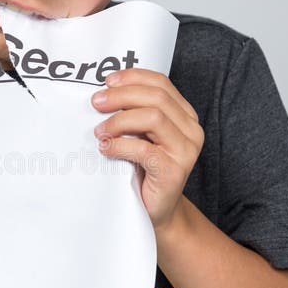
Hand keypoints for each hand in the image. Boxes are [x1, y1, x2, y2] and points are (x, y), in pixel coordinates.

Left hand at [91, 69, 203, 230]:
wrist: (156, 210)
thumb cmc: (144, 170)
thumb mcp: (141, 135)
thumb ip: (134, 113)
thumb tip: (103, 93)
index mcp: (184, 115)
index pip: (161, 83)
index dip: (133, 77)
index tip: (107, 81)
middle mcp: (190, 130)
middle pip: (156, 97)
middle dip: (121, 96)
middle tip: (96, 103)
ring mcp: (185, 151)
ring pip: (153, 118)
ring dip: (119, 121)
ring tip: (100, 131)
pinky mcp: (174, 171)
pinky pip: (144, 150)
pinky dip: (120, 146)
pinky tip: (105, 148)